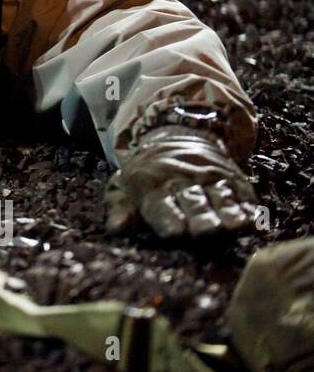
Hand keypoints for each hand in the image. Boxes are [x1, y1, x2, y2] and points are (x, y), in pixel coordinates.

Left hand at [105, 126, 258, 239]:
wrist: (178, 137)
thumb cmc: (147, 177)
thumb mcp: (124, 187)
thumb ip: (120, 209)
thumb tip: (116, 228)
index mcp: (153, 185)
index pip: (162, 206)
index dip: (169, 220)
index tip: (175, 234)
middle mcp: (184, 180)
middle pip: (195, 204)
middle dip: (201, 219)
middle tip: (207, 233)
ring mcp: (212, 179)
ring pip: (221, 198)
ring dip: (229, 213)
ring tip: (235, 227)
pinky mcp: (234, 180)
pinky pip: (243, 196)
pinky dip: (249, 209)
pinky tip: (255, 221)